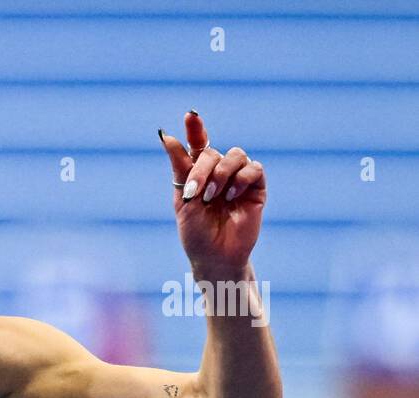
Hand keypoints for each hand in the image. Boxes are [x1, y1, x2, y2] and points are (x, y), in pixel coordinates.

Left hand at [159, 110, 265, 274]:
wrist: (215, 257)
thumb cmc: (195, 233)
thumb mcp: (183, 199)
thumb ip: (180, 167)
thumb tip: (166, 135)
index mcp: (198, 174)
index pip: (198, 145)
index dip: (196, 128)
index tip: (190, 115)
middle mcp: (219, 172)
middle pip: (212, 152)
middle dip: (202, 170)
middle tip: (196, 193)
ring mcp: (238, 179)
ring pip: (235, 155)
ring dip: (221, 173)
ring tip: (213, 197)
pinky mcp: (256, 188)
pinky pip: (254, 168)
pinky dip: (241, 179)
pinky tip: (231, 196)